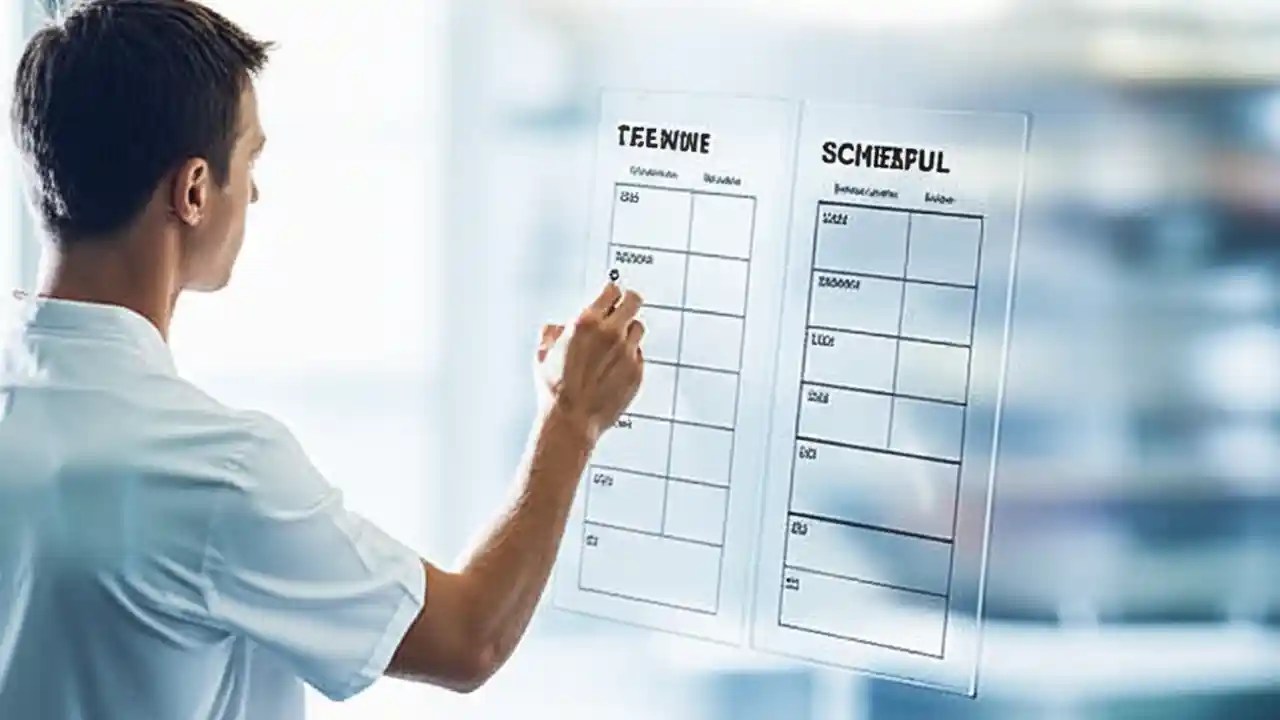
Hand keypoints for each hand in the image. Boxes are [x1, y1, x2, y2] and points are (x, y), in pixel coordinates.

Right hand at [534, 282, 644, 442]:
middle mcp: (610, 334)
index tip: (610, 297)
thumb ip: (552, 334)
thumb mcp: (542, 354)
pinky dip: (629, 356)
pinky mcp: (637, 372)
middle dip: (629, 301)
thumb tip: (557, 328)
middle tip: (625, 307)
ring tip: (616, 343)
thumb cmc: (554, 389)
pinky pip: (638, 355)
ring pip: (638, 328)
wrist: (571, 420)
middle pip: (634, 301)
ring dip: (628, 331)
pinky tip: (615, 367)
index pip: (611, 291)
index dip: (611, 292)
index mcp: (586, 323)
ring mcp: (627, 353)